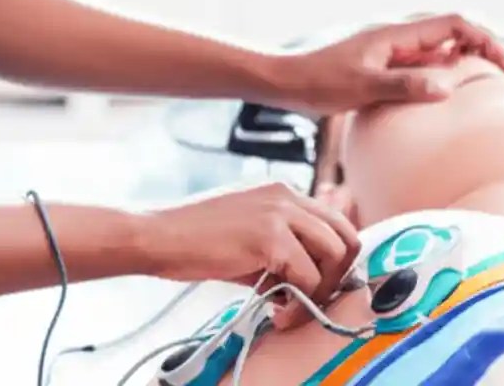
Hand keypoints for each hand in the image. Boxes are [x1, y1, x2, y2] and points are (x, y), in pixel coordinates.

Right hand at [143, 182, 360, 313]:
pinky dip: (299, 304)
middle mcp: (286, 194)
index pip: (334, 222)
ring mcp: (280, 213)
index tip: (315, 287)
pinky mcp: (271, 237)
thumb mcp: (246, 233)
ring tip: (291, 310)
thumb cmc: (193, 240)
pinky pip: (308, 277)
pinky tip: (275, 313)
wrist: (157, 236)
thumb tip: (310, 280)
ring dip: (321, 291)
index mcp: (281, 191)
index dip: (332, 260)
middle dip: (337, 275)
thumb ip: (280, 246)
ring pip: (336, 255)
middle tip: (311, 301)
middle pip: (346, 235)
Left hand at [262, 13, 503, 114]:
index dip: (489, 42)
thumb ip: (403, 86)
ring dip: (468, 59)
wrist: (285, 82)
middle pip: (457, 31)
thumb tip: (447, 87)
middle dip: (487, 48)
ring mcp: (393, 49)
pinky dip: (446, 72)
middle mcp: (399, 36)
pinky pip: (425, 63)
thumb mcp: (362, 88)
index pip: (458, 25)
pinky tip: (451, 93)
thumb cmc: (318, 83)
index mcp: (398, 34)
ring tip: (491, 84)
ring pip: (442, 46)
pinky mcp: (385, 64)